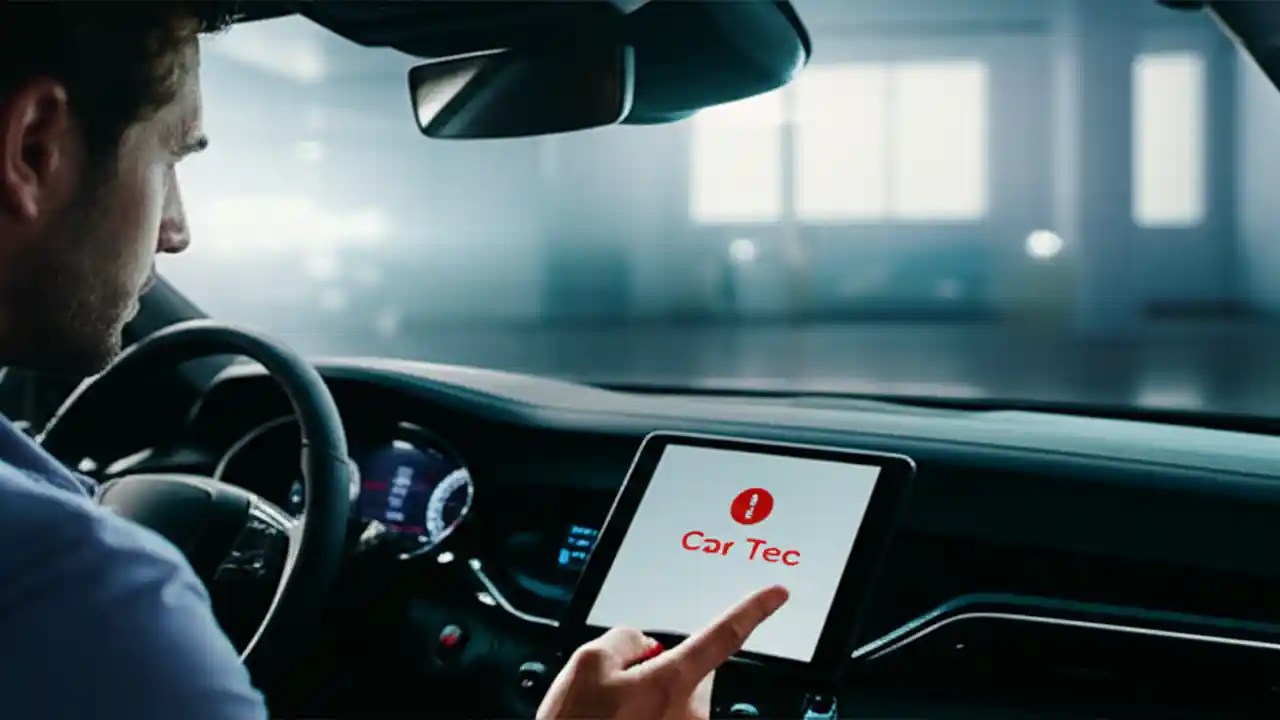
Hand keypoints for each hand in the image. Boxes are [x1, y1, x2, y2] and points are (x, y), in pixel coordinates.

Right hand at [537, 585, 789, 719]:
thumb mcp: (586, 663)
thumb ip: (625, 638)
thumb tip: (643, 644)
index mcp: (671, 684)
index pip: (723, 637)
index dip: (752, 611)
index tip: (777, 595)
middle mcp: (689, 716)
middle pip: (693, 672)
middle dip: (665, 670)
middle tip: (620, 688)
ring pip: (679, 702)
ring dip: (654, 701)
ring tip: (612, 717)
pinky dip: (649, 719)